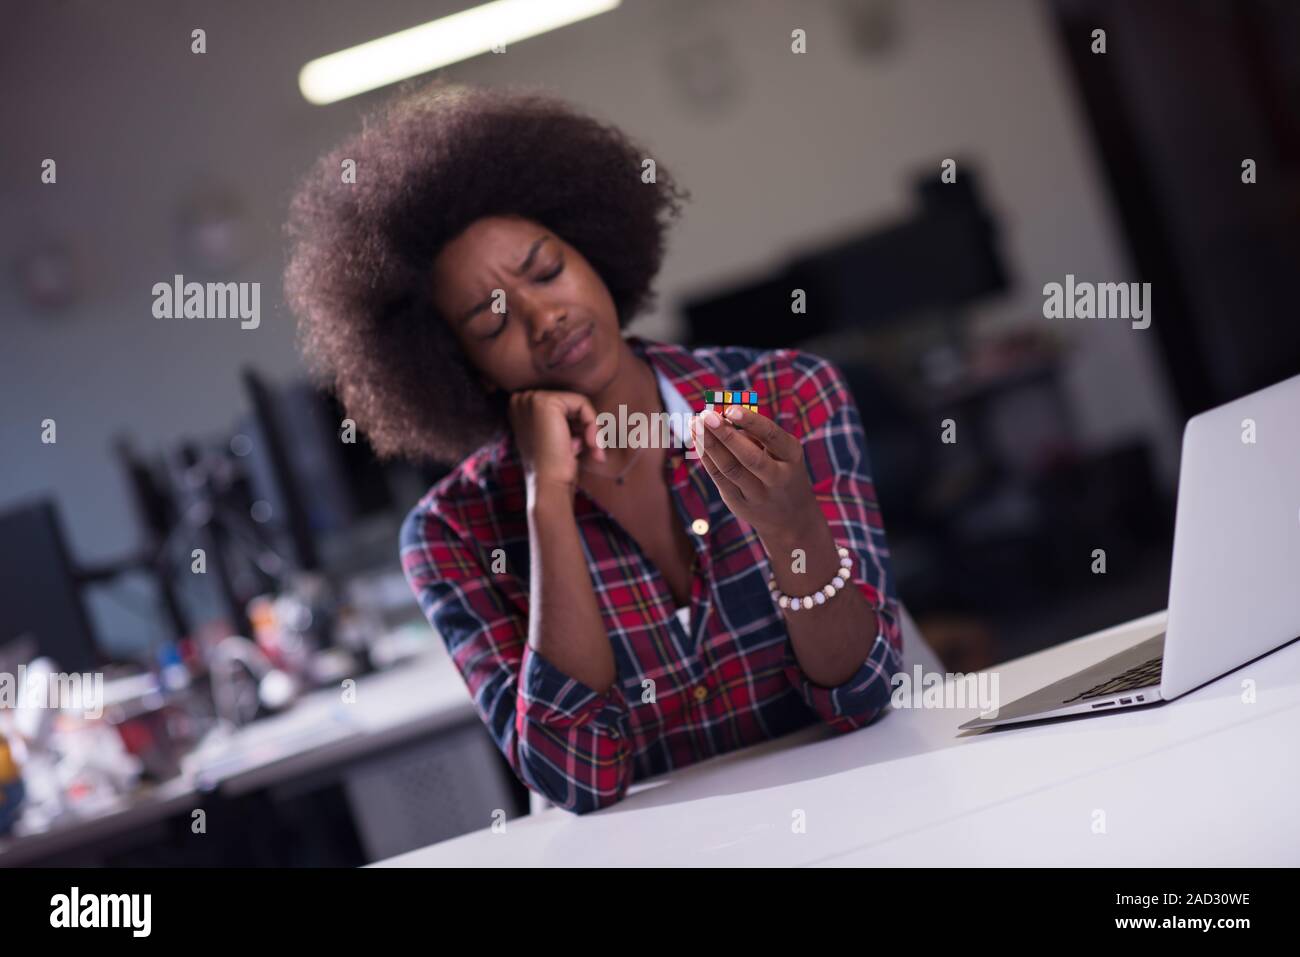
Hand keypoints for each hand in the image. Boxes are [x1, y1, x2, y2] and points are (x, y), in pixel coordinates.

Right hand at [509, 390, 605, 497]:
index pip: (562, 407)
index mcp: (520, 408)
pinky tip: (590, 444)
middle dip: (586, 427)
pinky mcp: (545, 402)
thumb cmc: (555, 467)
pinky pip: (582, 404)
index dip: (577, 426)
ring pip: (578, 404)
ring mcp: (530, 399)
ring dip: (592, 428)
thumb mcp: (557, 436)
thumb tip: (589, 414)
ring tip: (592, 450)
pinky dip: (592, 424)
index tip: (583, 447)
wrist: (549, 484)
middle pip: (570, 404)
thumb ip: (565, 420)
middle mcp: (521, 400)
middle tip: (593, 450)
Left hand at [692, 405, 818, 537]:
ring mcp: (758, 494)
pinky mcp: (739, 504)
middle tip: (705, 415)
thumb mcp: (781, 451)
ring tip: (695, 424)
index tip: (730, 409)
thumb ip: (755, 434)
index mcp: (792, 456)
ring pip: (730, 469)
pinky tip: (697, 440)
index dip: (751, 422)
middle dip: (725, 435)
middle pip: (750, 457)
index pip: (772, 436)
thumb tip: (721, 417)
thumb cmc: (781, 469)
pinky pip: (719, 479)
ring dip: (710, 445)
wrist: (790, 517)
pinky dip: (707, 458)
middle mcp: (778, 478)